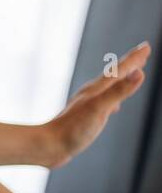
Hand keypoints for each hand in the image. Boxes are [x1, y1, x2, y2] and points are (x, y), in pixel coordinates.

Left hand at [44, 42, 148, 167]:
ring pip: (108, 89)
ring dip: (121, 81)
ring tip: (129, 76)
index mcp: (96, 90)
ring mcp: (86, 106)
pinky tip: (113, 107)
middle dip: (129, 65)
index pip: (119, 70)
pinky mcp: (83, 118)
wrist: (46, 146)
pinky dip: (112, 101)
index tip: (146, 47)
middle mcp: (91, 95)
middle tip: (143, 54)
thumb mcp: (100, 109)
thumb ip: (119, 91)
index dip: (134, 59)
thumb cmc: (72, 129)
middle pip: (114, 76)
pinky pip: (102, 104)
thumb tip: (140, 72)